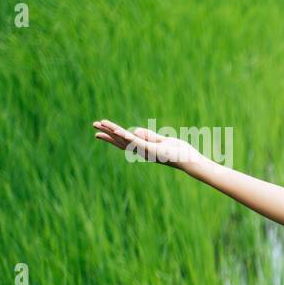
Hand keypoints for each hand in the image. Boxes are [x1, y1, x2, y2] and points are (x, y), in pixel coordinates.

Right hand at [91, 119, 206, 168]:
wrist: (190, 160)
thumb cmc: (178, 151)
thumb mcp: (160, 140)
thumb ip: (148, 135)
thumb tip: (135, 130)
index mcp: (143, 149)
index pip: (124, 141)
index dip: (111, 136)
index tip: (98, 132)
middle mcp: (141, 151)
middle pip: (120, 141)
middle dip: (107, 133)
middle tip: (93, 125)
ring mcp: (145, 151)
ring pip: (125, 139)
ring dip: (112, 131)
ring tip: (100, 124)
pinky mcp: (151, 150)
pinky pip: (136, 142)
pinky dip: (125, 135)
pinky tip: (116, 130)